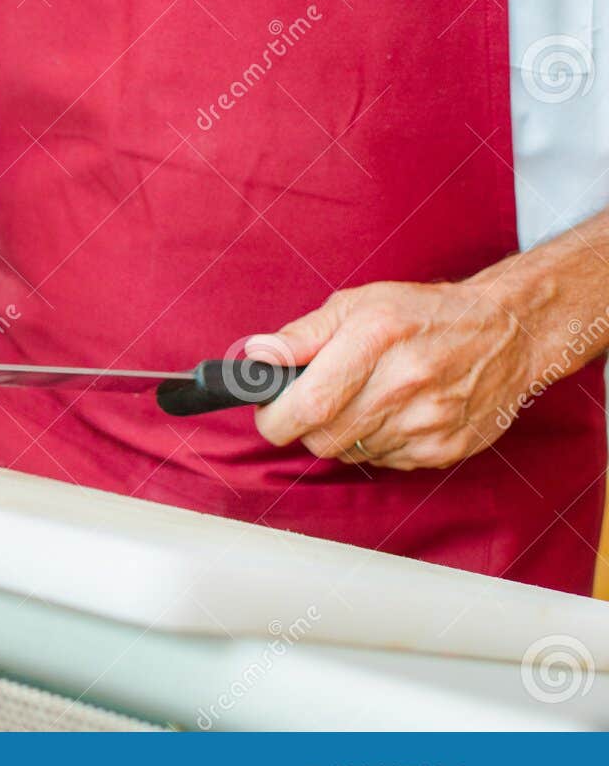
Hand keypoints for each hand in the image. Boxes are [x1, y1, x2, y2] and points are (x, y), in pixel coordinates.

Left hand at [249, 280, 547, 470]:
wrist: (508, 333)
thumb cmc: (425, 314)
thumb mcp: (358, 304)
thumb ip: (301, 335)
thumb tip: (257, 358)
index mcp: (376, 339)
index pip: (310, 403)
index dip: (276, 418)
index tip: (268, 412)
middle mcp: (404, 383)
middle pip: (323, 438)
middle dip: (304, 427)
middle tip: (313, 403)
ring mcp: (428, 421)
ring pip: (350, 454)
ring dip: (341, 434)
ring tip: (362, 400)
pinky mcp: (444, 449)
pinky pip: (384, 462)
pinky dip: (375, 444)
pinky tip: (392, 414)